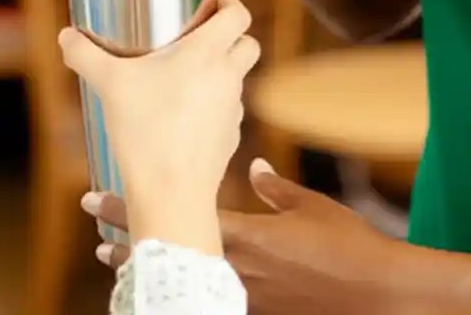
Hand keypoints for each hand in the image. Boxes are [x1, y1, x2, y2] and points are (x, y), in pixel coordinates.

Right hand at [60, 0, 259, 254]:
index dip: (229, 1)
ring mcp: (234, 109)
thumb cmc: (145, 132)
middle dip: (230, 34)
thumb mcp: (107, 85)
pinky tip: (185, 113)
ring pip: (238, 78)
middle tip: (201, 33)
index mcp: (208, 53)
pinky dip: (214, 104)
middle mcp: (229, 77)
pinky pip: (228, 110)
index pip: (238, 14)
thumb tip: (65, 36)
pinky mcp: (231, 137)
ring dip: (221, 70)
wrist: (171, 191)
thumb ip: (84, 55)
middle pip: (248, 43)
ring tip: (186, 73)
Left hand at [81, 160, 402, 313]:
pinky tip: (171, 291)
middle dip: (128, 243)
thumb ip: (276, 190)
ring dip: (151, 269)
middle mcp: (236, 268)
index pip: (175, 215)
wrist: (374, 293)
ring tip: (116, 262)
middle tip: (96, 234)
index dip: (133, 207)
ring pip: (182, 281)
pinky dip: (187, 290)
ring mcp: (244, 296)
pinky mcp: (257, 313)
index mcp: (246, 235)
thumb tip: (253, 170)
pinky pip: (211, 299)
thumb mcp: (313, 207)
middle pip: (169, 252)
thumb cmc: (349, 246)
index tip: (96, 198)